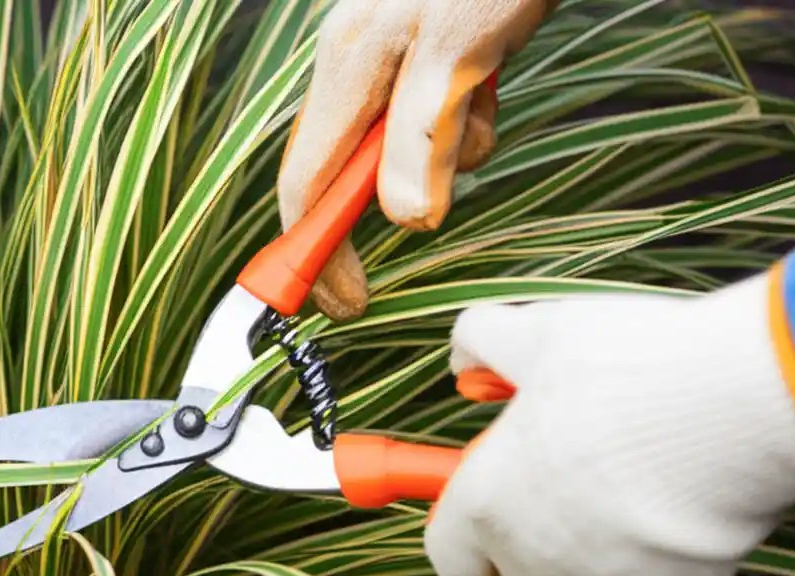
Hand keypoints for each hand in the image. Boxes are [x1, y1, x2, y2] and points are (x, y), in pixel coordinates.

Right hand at [279, 0, 555, 320]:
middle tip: (431, 205)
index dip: (317, 253)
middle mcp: (352, 66)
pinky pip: (434, 113)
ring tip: (481, 97)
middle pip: (348, 169)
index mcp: (344, 69)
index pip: (305, 186)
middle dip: (395, 192)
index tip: (344, 304)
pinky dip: (464, 116)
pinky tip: (489, 72)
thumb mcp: (459, 55)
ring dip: (446, 148)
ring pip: (402, 144)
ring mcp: (387, 59)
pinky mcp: (424, 53)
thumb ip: (422, 138)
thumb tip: (402, 220)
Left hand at [425, 273, 794, 575]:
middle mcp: (536, 560)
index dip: (459, 524)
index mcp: (486, 506)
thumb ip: (478, 343)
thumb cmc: (623, 368)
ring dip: (582, 543)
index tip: (482, 490)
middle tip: (553, 474)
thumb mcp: (533, 333)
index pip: (446, 555)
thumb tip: (462, 362)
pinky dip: (646, 547)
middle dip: (521, 539)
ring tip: (617, 470)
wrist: (738, 404)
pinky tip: (668, 489)